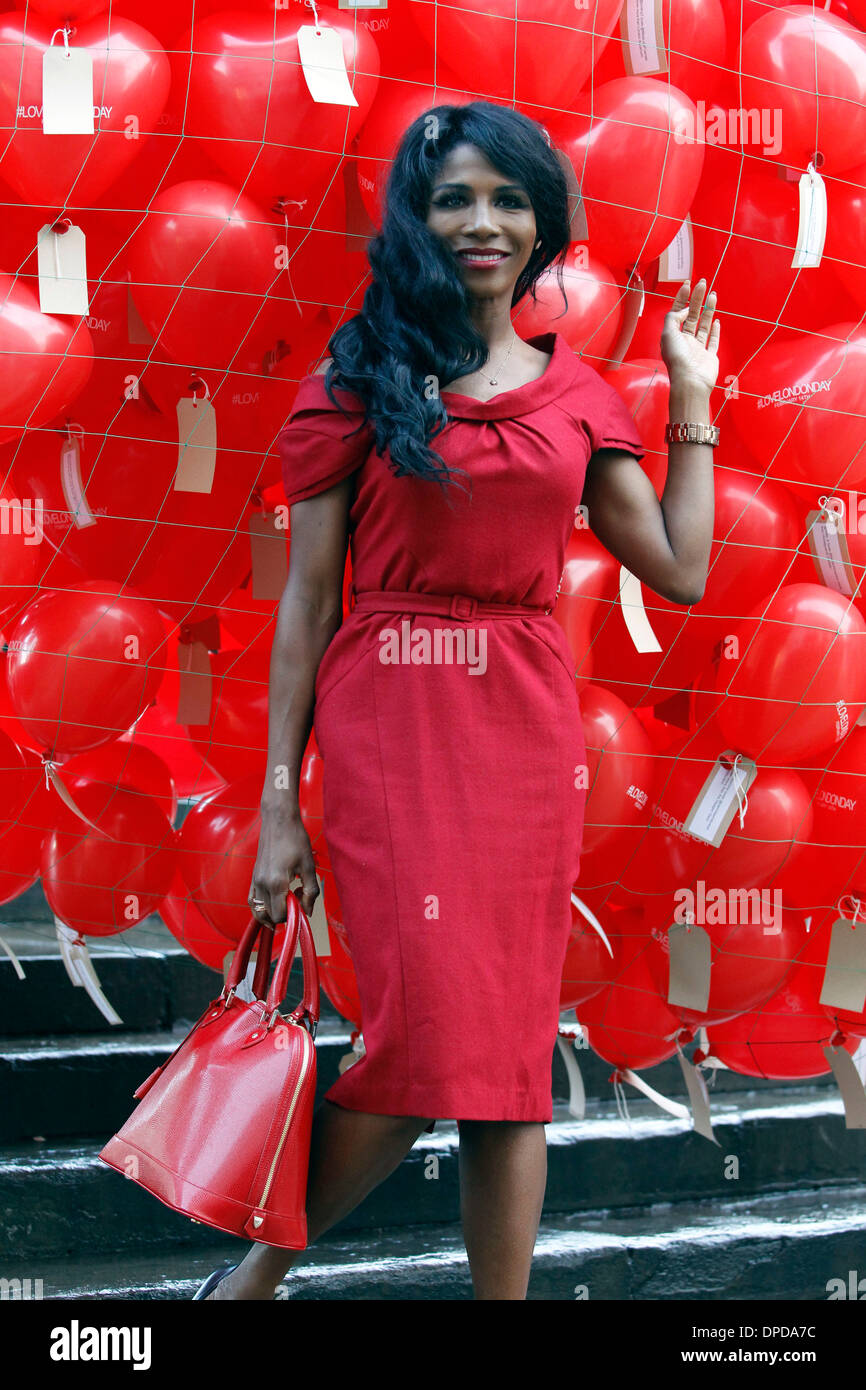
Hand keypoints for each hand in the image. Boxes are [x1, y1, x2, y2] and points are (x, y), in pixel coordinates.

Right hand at [249, 810, 319, 923]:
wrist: (279, 820)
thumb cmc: (295, 839)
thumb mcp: (309, 866)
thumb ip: (310, 891)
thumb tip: (308, 911)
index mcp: (277, 883)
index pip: (280, 915)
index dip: (293, 914)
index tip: (303, 903)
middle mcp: (262, 884)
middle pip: (270, 915)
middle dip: (284, 914)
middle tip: (296, 899)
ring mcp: (255, 880)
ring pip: (258, 910)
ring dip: (272, 913)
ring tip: (286, 906)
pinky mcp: (253, 876)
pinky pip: (252, 900)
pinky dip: (260, 908)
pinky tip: (271, 906)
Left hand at [660, 278, 720, 394]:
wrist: (691, 380)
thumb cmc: (677, 358)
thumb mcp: (668, 333)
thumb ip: (673, 317)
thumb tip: (685, 309)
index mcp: (673, 336)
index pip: (677, 312)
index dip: (681, 298)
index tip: (688, 284)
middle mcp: (685, 341)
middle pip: (691, 315)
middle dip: (697, 298)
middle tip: (703, 282)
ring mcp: (698, 349)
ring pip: (703, 325)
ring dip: (708, 309)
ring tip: (713, 294)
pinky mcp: (709, 356)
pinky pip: (712, 341)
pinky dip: (714, 330)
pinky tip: (716, 319)